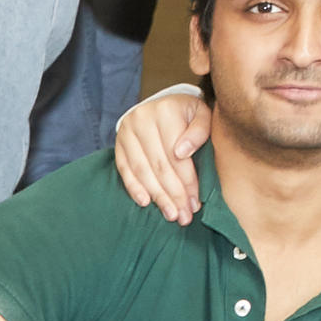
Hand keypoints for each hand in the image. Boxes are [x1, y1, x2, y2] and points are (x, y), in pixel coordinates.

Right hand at [113, 83, 211, 222]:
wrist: (164, 104)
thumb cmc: (187, 114)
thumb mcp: (202, 114)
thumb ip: (199, 131)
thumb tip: (182, 153)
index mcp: (165, 111)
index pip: (176, 155)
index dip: (187, 182)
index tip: (195, 203)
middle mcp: (142, 119)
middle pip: (159, 165)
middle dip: (173, 194)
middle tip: (184, 216)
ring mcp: (127, 131)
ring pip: (142, 170)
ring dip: (157, 196)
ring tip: (171, 214)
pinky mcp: (118, 143)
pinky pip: (124, 169)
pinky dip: (134, 188)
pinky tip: (146, 202)